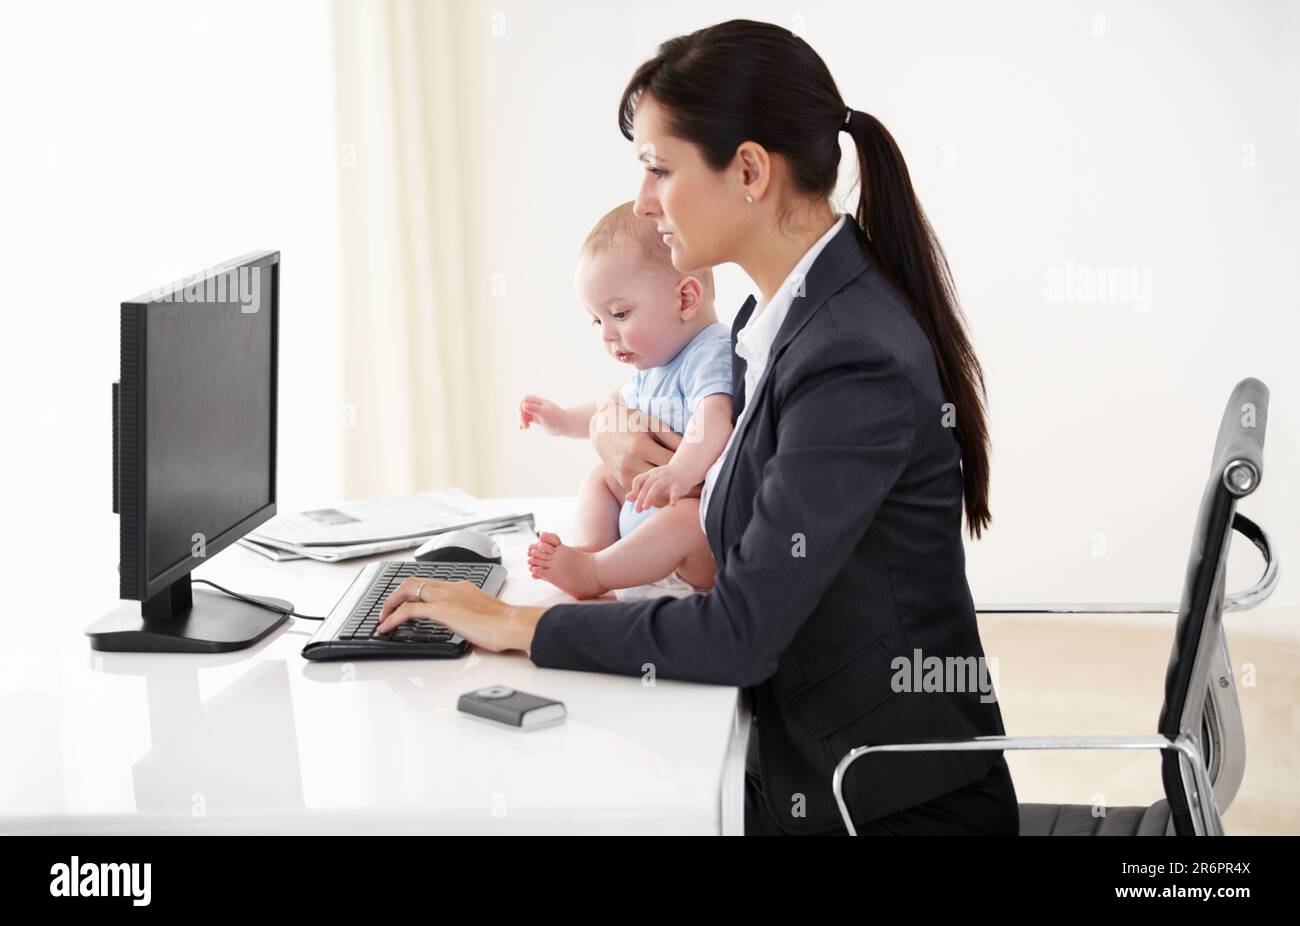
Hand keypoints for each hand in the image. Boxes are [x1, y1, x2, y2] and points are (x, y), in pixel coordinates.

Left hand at [377, 577, 541, 652]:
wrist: (512, 624)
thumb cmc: (505, 625)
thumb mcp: (484, 616)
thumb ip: (471, 615)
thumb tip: (468, 625)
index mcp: (463, 588)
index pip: (430, 584)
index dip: (413, 593)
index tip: (405, 605)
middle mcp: (452, 587)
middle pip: (414, 582)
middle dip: (396, 595)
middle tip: (387, 611)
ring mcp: (446, 596)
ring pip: (407, 590)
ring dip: (390, 604)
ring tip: (382, 619)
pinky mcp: (442, 609)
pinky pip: (408, 610)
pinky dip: (393, 618)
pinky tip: (386, 628)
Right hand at [518, 394, 565, 435]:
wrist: (565, 425)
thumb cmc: (556, 418)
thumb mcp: (544, 413)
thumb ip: (534, 409)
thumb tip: (524, 405)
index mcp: (539, 401)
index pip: (525, 399)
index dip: (521, 406)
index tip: (523, 414)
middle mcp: (537, 406)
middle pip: (523, 407)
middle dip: (521, 416)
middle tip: (525, 424)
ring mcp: (537, 412)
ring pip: (524, 414)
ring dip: (521, 420)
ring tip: (524, 428)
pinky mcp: (537, 419)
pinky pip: (527, 419)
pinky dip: (523, 423)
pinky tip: (522, 429)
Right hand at [589, 403, 699, 503]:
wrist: (602, 427)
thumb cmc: (630, 420)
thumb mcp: (651, 423)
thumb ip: (670, 438)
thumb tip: (691, 449)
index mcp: (640, 446)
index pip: (670, 462)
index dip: (687, 469)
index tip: (702, 473)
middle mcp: (630, 462)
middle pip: (663, 480)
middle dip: (682, 485)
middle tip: (702, 491)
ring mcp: (624, 473)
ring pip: (652, 492)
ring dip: (670, 496)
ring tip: (689, 498)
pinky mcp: (622, 481)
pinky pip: (643, 494)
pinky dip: (657, 497)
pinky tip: (671, 498)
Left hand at [626, 463, 699, 512]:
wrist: (684, 470)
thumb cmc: (665, 479)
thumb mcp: (652, 483)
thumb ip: (640, 490)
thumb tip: (627, 498)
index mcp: (650, 475)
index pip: (638, 480)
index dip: (634, 490)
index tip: (634, 501)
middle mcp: (658, 475)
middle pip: (646, 486)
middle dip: (641, 498)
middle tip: (638, 510)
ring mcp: (668, 479)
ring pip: (657, 487)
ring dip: (650, 497)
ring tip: (646, 508)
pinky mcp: (678, 484)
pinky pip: (675, 491)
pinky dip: (674, 498)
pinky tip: (672, 505)